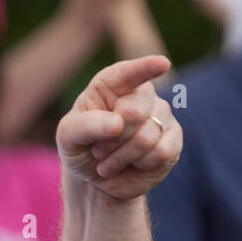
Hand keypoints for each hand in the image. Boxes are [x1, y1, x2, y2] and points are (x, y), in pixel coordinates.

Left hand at [56, 55, 178, 200]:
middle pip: (135, 112)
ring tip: (109, 159)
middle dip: (112, 138)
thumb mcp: (68, 136)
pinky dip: (140, 164)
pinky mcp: (173, 140)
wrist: (95, 176)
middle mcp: (141, 94)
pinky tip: (131, 164)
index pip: (128, 73)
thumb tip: (118, 122)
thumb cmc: (80, 147)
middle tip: (97, 149)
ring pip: (147, 137)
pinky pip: (161, 152)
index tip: (162, 64)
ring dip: (121, 156)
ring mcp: (161, 115)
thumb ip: (87, 125)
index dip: (145, 67)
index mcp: (111, 83)